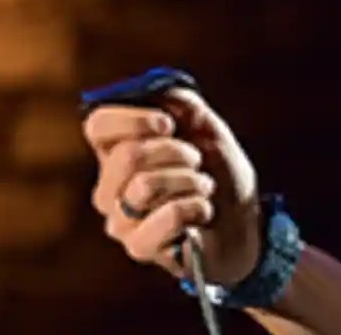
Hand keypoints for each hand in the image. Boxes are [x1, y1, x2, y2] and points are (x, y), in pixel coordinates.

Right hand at [83, 88, 260, 284]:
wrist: (243, 222)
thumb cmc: (220, 174)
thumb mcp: (209, 129)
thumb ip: (184, 105)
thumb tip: (162, 92)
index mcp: (118, 152)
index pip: (97, 126)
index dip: (131, 119)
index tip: (167, 124)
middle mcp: (110, 187)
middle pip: (126, 156)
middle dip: (175, 152)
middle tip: (197, 160)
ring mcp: (120, 220)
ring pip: (145, 186)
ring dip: (191, 181)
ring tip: (204, 187)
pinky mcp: (139, 247)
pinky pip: (167, 216)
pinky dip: (196, 207)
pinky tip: (203, 211)